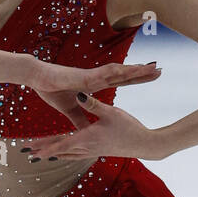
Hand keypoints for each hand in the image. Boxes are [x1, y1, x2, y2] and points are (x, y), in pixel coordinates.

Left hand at [22, 92, 171, 161]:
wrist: (144, 144)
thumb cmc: (129, 127)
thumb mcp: (111, 112)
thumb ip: (93, 104)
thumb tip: (79, 94)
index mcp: (87, 138)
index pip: (61, 143)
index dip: (45, 145)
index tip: (31, 148)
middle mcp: (87, 147)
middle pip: (60, 150)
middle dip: (43, 150)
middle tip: (27, 152)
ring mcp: (92, 151)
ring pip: (67, 154)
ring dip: (53, 153)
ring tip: (40, 155)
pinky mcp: (97, 150)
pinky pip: (76, 154)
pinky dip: (65, 154)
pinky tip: (63, 154)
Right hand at [26, 58, 161, 129]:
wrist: (37, 78)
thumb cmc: (52, 90)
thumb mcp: (71, 109)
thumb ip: (82, 118)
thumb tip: (89, 130)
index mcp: (96, 84)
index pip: (121, 80)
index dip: (136, 78)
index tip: (152, 76)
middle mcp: (96, 78)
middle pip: (124, 74)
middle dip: (141, 72)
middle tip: (160, 69)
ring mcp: (90, 76)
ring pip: (117, 71)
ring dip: (133, 69)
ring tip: (150, 66)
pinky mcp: (82, 77)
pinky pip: (101, 74)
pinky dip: (112, 72)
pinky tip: (125, 69)